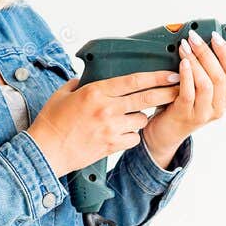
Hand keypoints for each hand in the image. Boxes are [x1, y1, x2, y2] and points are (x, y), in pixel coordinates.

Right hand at [27, 69, 181, 177]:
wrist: (46, 151)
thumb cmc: (52, 122)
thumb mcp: (63, 94)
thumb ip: (79, 83)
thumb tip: (87, 78)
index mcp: (96, 91)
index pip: (133, 81)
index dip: (156, 77)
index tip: (171, 74)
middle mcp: (107, 108)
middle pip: (146, 99)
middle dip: (166, 93)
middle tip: (179, 89)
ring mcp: (111, 128)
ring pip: (141, 120)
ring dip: (139, 118)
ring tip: (127, 119)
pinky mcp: (112, 145)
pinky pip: (134, 138)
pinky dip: (131, 136)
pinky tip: (120, 134)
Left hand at [140, 28, 225, 167]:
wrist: (165, 132)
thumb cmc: (180, 105)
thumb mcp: (198, 88)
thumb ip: (204, 71)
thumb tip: (201, 42)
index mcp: (225, 98)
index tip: (215, 37)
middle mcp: (219, 107)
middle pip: (220, 76)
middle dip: (207, 52)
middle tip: (194, 38)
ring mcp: (203, 113)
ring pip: (207, 84)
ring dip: (196, 61)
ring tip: (184, 47)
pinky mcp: (187, 116)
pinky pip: (189, 93)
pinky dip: (187, 75)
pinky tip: (182, 63)